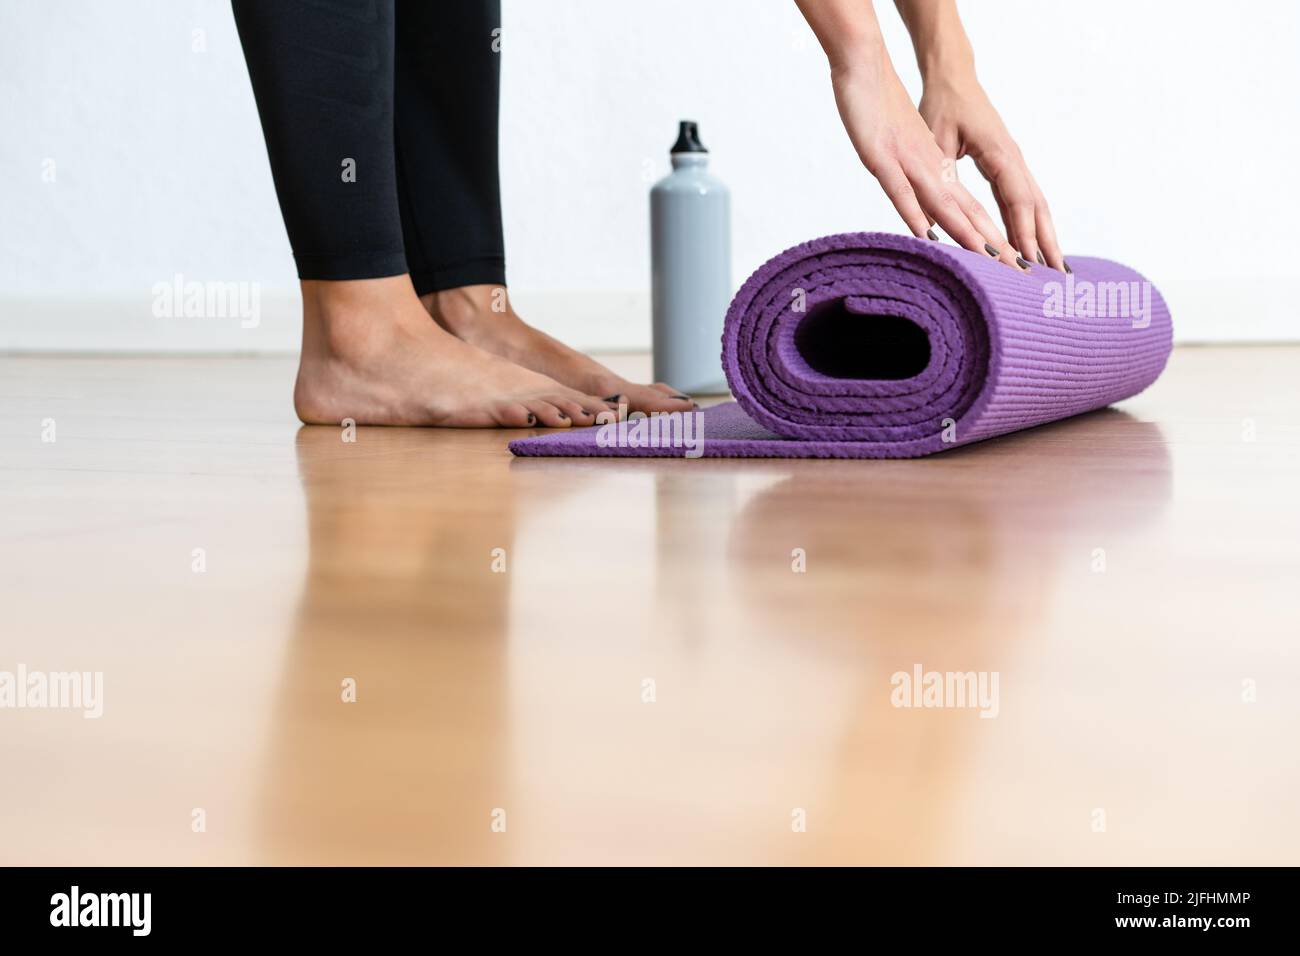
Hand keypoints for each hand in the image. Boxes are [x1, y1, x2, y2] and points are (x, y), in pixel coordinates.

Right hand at [830, 55, 1026, 270]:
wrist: (866, 64)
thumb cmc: (879, 108)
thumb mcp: (901, 152)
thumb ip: (916, 185)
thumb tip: (930, 223)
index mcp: (935, 169)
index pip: (970, 211)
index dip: (992, 238)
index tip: (1014, 265)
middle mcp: (929, 168)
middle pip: (968, 213)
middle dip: (995, 245)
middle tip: (1020, 273)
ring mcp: (907, 161)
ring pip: (944, 203)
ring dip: (969, 233)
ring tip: (995, 260)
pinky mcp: (881, 156)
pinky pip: (901, 188)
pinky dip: (915, 212)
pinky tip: (928, 233)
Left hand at [919, 76, 1067, 271]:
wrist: (953, 79)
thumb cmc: (942, 106)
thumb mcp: (936, 141)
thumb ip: (940, 176)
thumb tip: (934, 216)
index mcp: (1000, 154)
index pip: (1016, 200)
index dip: (1022, 232)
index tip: (1028, 261)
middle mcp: (1014, 159)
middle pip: (1037, 207)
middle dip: (1046, 242)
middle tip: (1057, 277)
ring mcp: (1014, 163)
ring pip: (1035, 205)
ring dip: (1044, 237)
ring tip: (1053, 268)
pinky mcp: (1008, 166)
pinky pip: (1023, 200)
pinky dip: (1030, 224)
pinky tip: (1030, 245)